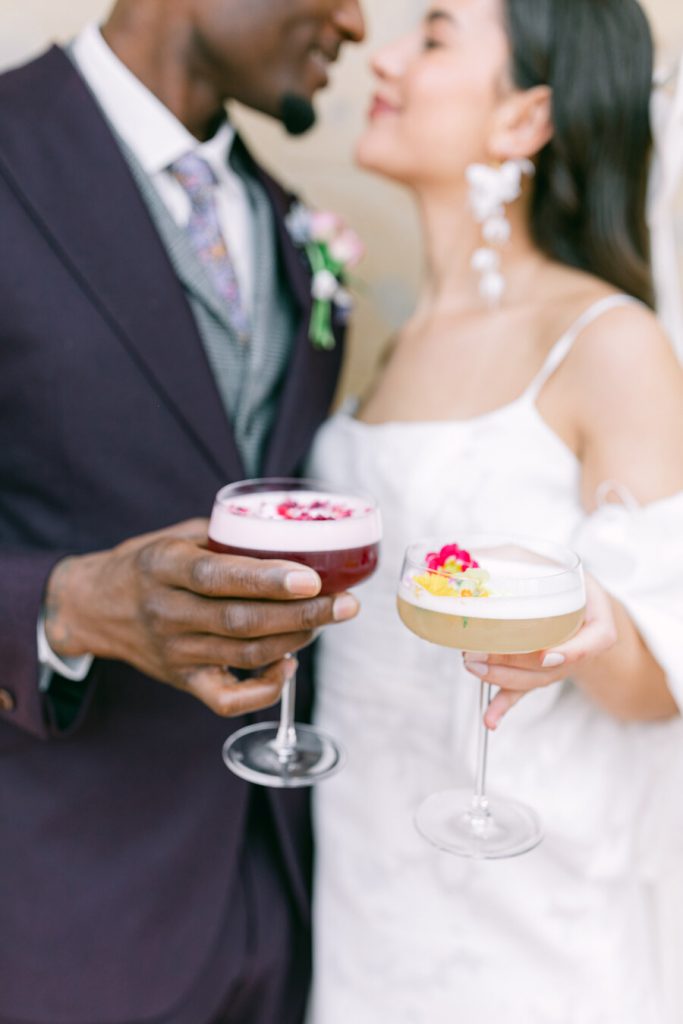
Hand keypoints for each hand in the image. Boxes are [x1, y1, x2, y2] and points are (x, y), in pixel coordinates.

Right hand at [44, 518, 358, 717]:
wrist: (95, 606)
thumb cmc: (148, 564)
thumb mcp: (177, 536)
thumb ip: (226, 537)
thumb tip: (292, 536)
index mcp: (164, 566)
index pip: (219, 577)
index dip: (268, 580)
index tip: (313, 577)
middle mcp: (167, 611)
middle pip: (242, 620)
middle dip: (303, 614)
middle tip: (346, 604)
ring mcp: (174, 651)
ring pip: (245, 653)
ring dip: (296, 640)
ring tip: (328, 620)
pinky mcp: (182, 680)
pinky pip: (227, 700)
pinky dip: (265, 688)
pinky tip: (289, 665)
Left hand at [462, 574, 616, 729]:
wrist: (588, 610)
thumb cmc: (573, 586)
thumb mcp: (568, 569)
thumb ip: (532, 561)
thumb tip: (487, 554)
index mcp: (598, 626)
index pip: (589, 644)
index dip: (568, 653)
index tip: (547, 656)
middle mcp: (579, 652)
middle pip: (548, 668)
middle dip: (513, 664)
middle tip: (480, 655)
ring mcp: (557, 667)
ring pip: (532, 680)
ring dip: (501, 680)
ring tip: (472, 667)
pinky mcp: (539, 675)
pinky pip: (523, 693)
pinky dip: (505, 707)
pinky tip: (490, 721)